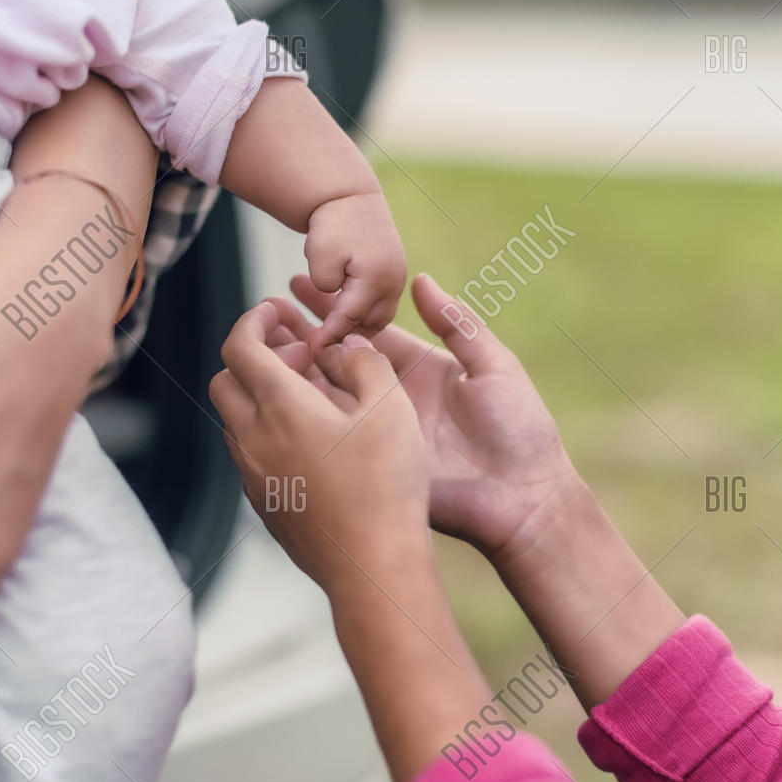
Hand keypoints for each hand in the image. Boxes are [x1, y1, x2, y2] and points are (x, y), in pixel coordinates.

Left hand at [209, 302, 430, 595]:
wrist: (372, 566)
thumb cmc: (385, 485)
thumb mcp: (389, 407)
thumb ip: (365, 363)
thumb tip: (347, 347)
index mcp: (279, 406)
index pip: (239, 345)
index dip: (254, 319)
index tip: (277, 312)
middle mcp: (254, 439)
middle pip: (225, 381)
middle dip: (254, 357)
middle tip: (301, 357)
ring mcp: (254, 476)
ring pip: (236, 421)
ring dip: (260, 398)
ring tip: (313, 400)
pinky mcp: (264, 506)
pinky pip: (251, 456)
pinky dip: (269, 434)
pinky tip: (314, 443)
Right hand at [283, 273, 585, 570]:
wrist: (523, 502)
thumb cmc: (520, 432)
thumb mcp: (494, 368)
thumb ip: (458, 324)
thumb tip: (422, 280)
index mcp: (419, 369)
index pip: (366, 330)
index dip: (334, 308)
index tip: (298, 283)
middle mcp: (391, 396)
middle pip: (338, 358)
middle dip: (303, 334)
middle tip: (264, 309)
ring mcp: (378, 431)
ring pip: (326, 395)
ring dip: (293, 370)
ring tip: (258, 343)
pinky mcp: (372, 463)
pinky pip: (331, 435)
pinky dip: (302, 414)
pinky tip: (271, 391)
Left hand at [303, 192, 406, 349]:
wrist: (349, 196)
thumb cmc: (332, 223)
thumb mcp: (320, 254)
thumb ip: (324, 285)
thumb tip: (336, 305)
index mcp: (376, 277)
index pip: (350, 319)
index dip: (329, 335)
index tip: (312, 346)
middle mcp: (394, 281)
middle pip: (372, 324)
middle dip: (348, 337)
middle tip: (322, 343)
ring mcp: (398, 279)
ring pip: (380, 318)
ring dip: (358, 328)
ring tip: (333, 332)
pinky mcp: (395, 277)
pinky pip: (381, 306)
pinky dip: (364, 316)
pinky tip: (343, 318)